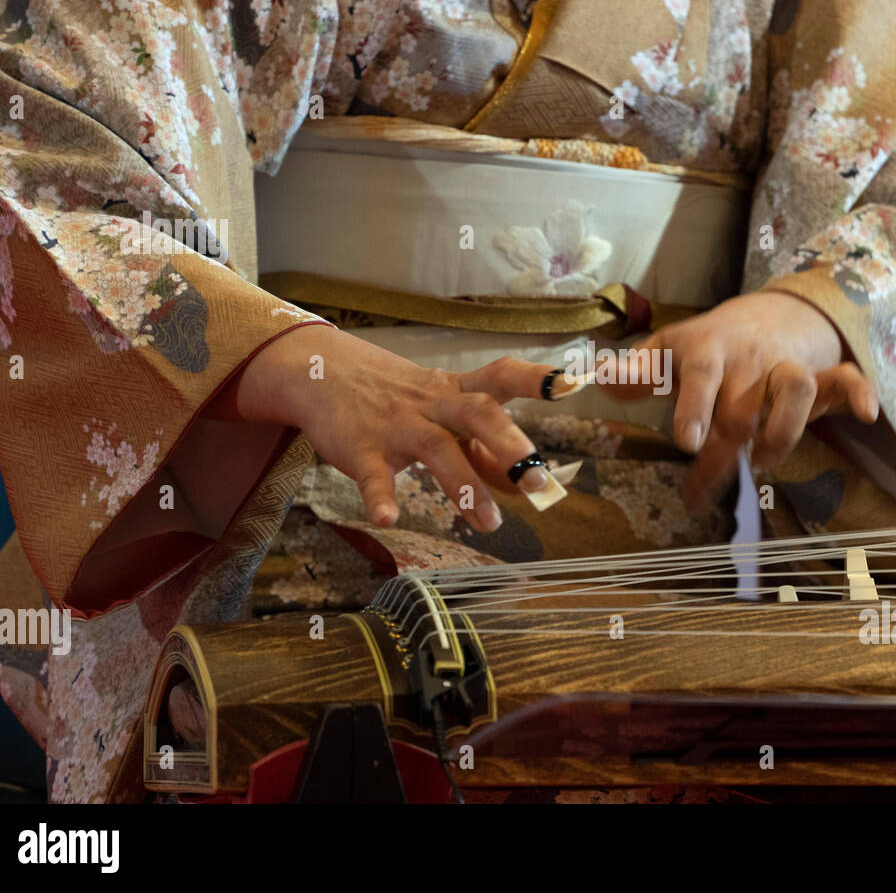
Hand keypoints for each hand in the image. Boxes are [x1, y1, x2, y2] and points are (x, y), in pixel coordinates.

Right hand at [226, 324, 564, 531]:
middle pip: (478, 413)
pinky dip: (380, 496)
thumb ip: (482, 449)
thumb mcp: (443, 413)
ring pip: (436, 448)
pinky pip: (372, 474)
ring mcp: (397, 425)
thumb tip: (522, 483)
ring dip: (463, 485)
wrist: (322, 373)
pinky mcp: (362, 448)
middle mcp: (433, 404)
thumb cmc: (398, 399)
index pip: (503, 376)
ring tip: (487, 523)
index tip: (573, 384)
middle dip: (510, 445)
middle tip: (538, 483)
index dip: (537, 379)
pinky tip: (388, 518)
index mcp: (458, 391)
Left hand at [604, 291, 877, 507]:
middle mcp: (749, 358)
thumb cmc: (707, 345)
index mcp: (707, 351)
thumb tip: (600, 380)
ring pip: (795, 389)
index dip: (695, 406)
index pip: (701, 377)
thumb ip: (639, 370)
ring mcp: (786, 366)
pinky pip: (845, 378)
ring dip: (783, 432)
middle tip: (702, 491)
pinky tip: (866, 415)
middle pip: (742, 407)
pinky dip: (858, 393)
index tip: (688, 441)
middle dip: (726, 453)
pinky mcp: (820, 376)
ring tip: (763, 461)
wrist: (767, 314)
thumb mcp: (668, 350)